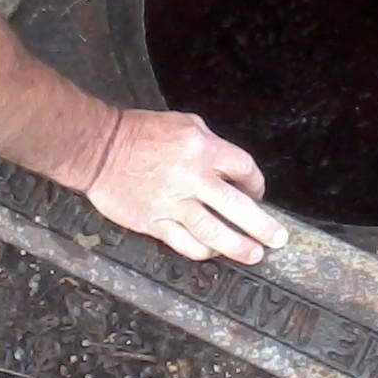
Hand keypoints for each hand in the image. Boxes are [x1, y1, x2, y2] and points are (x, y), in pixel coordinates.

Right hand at [86, 109, 288, 264]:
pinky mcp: (156, 222)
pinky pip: (185, 242)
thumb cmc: (139, 131)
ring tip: (254, 255)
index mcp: (203, 148)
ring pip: (214, 232)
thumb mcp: (183, 123)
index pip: (243, 169)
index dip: (256, 184)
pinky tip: (213, 254)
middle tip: (277, 239)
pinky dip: (203, 251)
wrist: (100, 149)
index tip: (258, 193)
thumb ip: (209, 143)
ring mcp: (174, 203)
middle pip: (237, 207)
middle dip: (262, 226)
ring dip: (238, 246)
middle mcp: (194, 178)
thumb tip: (226, 165)